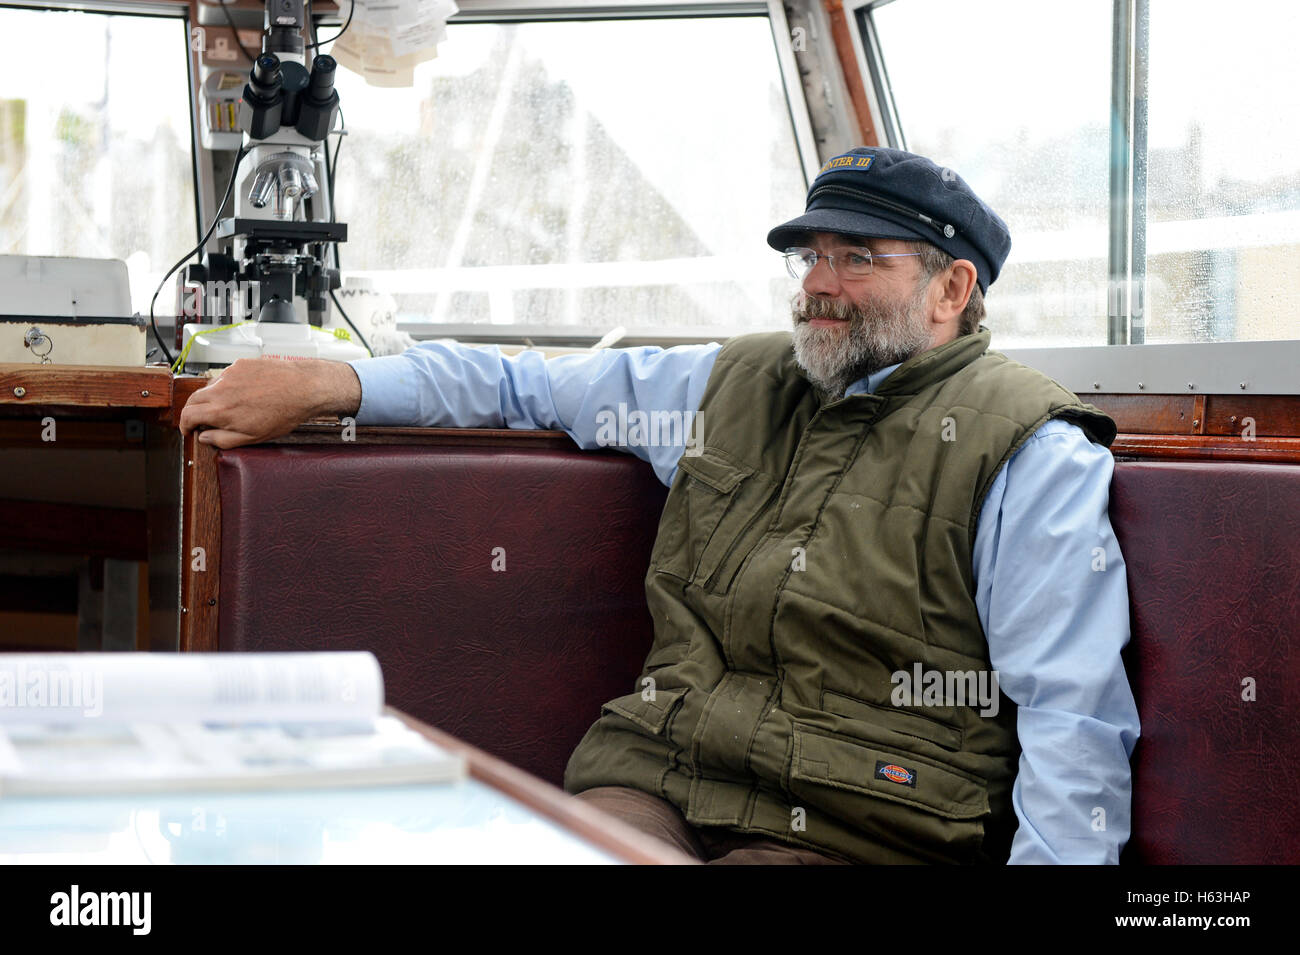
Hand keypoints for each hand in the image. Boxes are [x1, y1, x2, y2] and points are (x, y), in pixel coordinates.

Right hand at [179, 357, 361, 448]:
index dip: (184, 425)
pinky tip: (246, 393)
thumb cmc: (284, 412)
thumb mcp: (252, 437)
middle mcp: (221, 389)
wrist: (304, 388)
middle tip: (203, 420)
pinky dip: (229, 385)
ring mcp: (230, 374)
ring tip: (232, 407)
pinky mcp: (241, 364)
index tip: (188, 429)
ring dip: (213, 398)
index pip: (187, 415)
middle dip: (194, 411)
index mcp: (220, 410)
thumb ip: (223, 439)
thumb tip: (205, 437)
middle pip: (194, 399)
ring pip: (211, 386)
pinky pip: (227, 376)